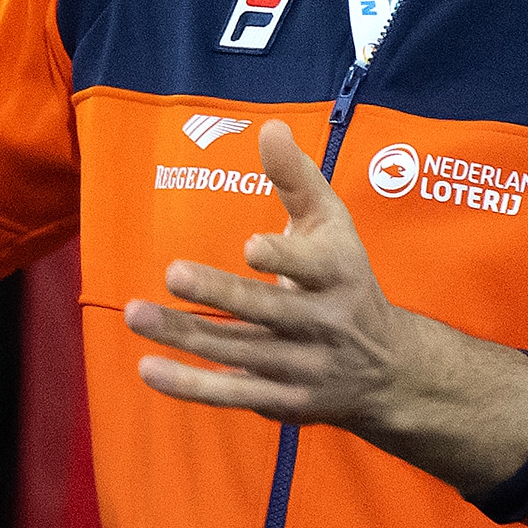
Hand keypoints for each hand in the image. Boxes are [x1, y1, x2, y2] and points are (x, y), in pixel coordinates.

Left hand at [122, 120, 527, 499]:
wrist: (393, 373)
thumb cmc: (348, 279)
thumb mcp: (334, 226)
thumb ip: (298, 178)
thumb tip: (270, 127)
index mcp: (338, 275)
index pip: (315, 266)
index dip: (286, 257)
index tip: (253, 246)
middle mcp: (323, 324)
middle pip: (268, 310)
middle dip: (221, 294)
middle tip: (173, 273)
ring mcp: (301, 368)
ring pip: (239, 352)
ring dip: (186, 336)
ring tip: (135, 313)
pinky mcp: (282, 400)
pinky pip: (231, 394)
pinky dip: (190, 386)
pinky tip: (148, 367)